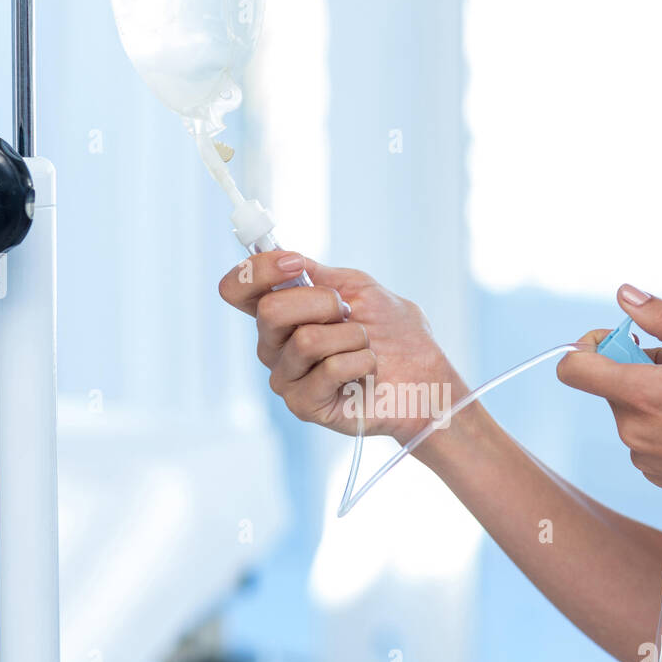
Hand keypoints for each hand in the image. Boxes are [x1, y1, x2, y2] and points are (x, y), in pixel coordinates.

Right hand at [217, 251, 464, 442]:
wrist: (424, 375)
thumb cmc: (393, 332)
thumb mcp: (356, 287)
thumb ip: (316, 274)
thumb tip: (284, 257)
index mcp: (279, 314)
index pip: (237, 289)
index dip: (257, 271)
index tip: (296, 264)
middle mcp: (273, 346)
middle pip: (270, 311)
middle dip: (324, 303)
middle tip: (350, 314)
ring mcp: (286, 378)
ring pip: (306, 340)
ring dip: (352, 336)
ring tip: (365, 346)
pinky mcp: (304, 405)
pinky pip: (329, 370)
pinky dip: (361, 362)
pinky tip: (367, 372)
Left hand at [555, 284, 661, 519]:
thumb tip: (625, 296)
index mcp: (643, 397)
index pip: (574, 368)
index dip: (591, 344)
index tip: (626, 338)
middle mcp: (633, 431)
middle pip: (609, 383)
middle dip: (641, 366)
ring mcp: (643, 457)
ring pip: (630, 408)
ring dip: (655, 394)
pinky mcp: (655, 473)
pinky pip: (644, 434)